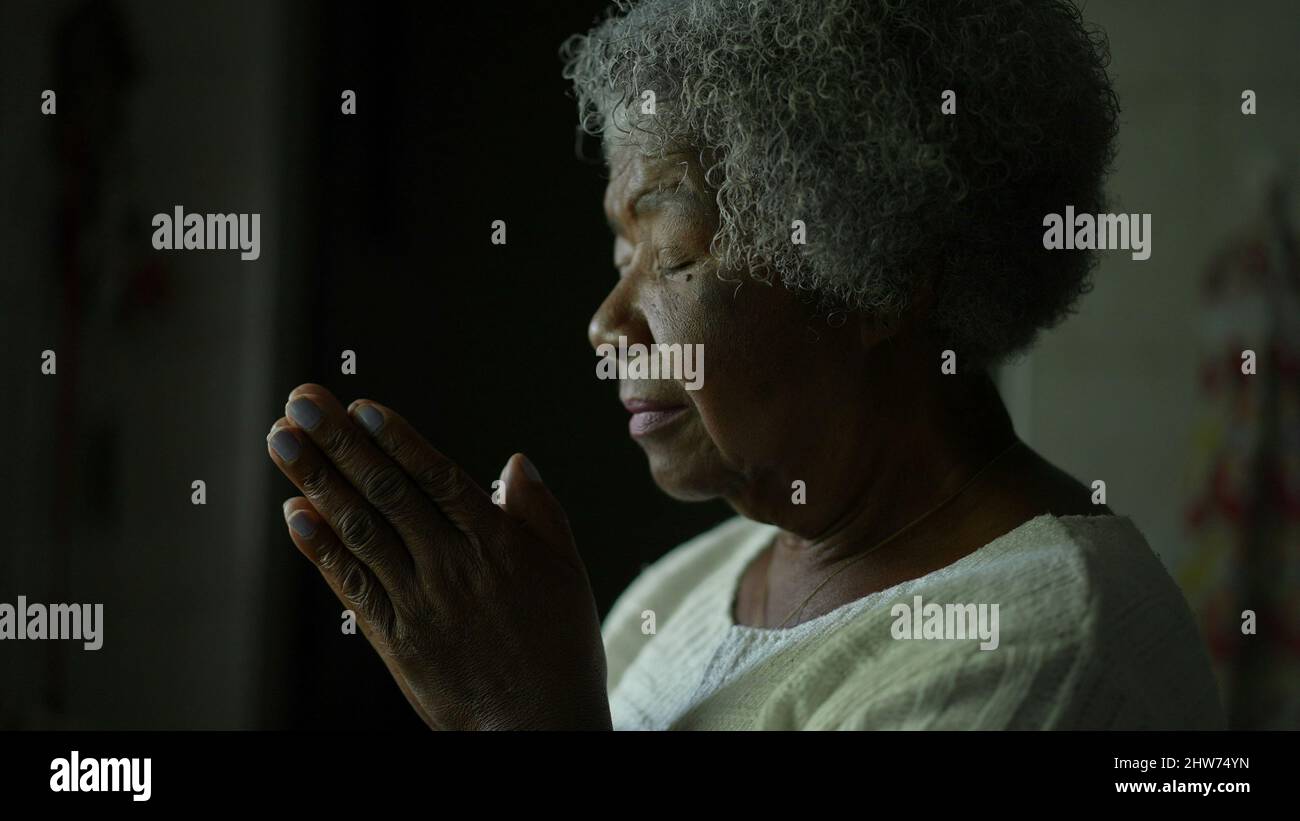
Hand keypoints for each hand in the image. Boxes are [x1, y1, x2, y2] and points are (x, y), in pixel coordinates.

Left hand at [265, 384, 610, 729]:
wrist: (538, 726)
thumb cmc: (560, 649)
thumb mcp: (568, 571)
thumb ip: (541, 512)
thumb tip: (517, 462)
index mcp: (495, 542)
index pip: (436, 477)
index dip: (396, 440)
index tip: (360, 406)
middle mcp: (451, 565)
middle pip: (386, 492)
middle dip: (339, 443)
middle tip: (302, 403)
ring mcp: (418, 601)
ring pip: (359, 530)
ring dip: (316, 482)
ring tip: (283, 442)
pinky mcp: (396, 638)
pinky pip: (351, 585)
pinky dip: (320, 549)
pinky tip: (295, 515)